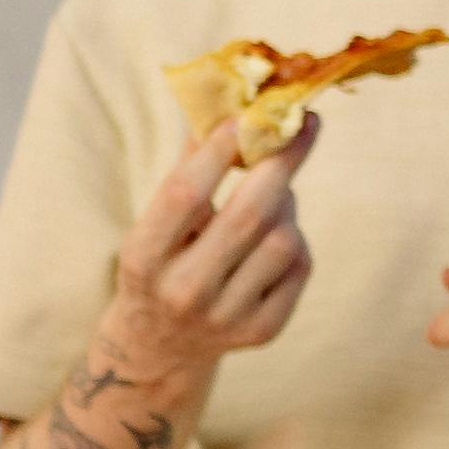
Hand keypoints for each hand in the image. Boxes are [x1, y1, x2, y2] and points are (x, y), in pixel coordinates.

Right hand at [88, 115, 315, 393]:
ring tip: (273, 192)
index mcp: (143, 258)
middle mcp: (183, 292)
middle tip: (305, 121)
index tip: (245, 113)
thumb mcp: (154, 222)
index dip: (217, 150)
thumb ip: (189, 169)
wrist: (159, 345)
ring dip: (286, 201)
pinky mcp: (262, 332)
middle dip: (282, 159)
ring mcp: (226, 318)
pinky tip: (276, 232)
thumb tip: (230, 102)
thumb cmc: (161, 261)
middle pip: (248, 214)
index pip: (185, 193)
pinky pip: (299, 264)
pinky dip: (294, 236)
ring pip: (282, 237)